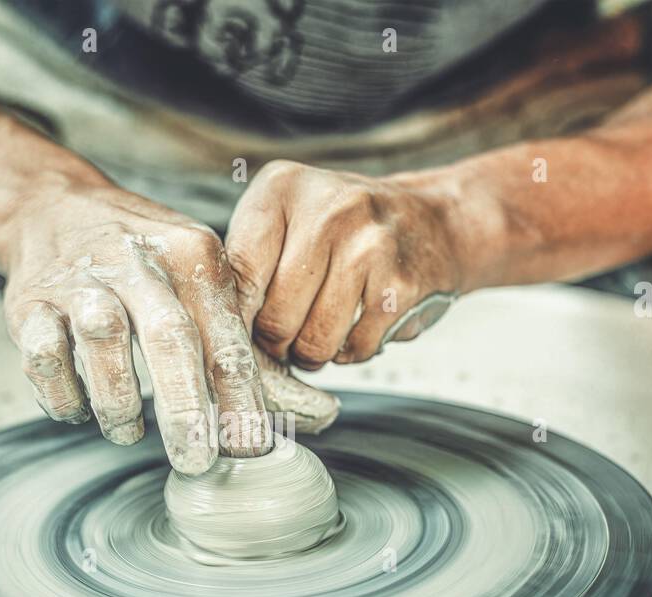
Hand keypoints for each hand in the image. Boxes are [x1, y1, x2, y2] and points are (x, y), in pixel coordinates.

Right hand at [2, 182, 271, 473]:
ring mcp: (79, 280)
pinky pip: (43, 355)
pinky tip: (80, 410)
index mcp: (193, 255)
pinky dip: (64, 394)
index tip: (250, 447)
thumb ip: (248, 351)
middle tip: (196, 461)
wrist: (51, 209)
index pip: (226, 336)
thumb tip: (319, 415)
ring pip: (102, 340)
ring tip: (128, 432)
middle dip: (186, 408)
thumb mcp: (202, 284)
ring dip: (118, 401)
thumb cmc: (145, 263)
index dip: (241, 398)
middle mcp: (137, 262)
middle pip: (169, 336)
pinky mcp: (28, 303)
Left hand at [226, 161, 464, 368]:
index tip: (240, 328)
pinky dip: (348, 352)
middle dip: (275, 341)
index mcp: (283, 187)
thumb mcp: (285, 218)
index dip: (235, 316)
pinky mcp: (400, 287)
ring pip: (313, 342)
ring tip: (315, 332)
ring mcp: (369, 248)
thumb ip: (246, 261)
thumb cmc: (341, 228)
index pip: (238, 275)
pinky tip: (353, 325)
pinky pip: (353, 350)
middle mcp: (328, 210)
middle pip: (273, 317)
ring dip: (310, 353)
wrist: (431, 222)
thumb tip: (219, 328)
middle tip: (284, 334)